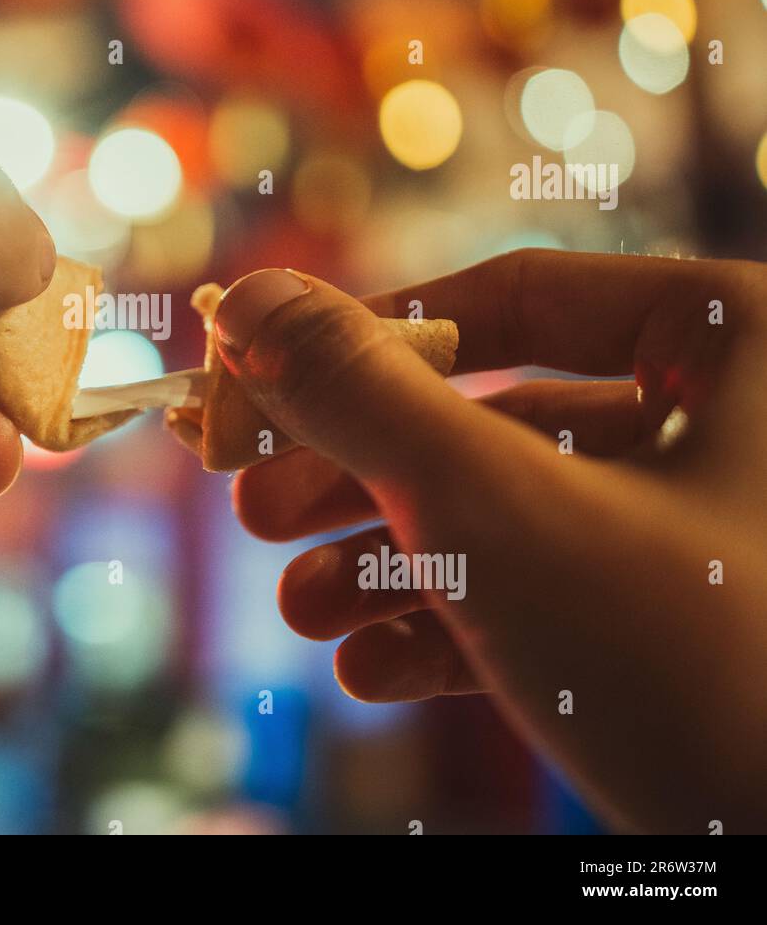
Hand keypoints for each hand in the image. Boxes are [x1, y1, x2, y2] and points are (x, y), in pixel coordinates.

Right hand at [215, 250, 766, 831]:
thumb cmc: (698, 666)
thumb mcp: (499, 508)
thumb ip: (362, 393)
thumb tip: (246, 297)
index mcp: (730, 342)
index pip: (512, 297)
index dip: (364, 336)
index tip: (263, 381)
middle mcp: (727, 427)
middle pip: (491, 416)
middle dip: (356, 475)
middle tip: (253, 509)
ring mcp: (706, 538)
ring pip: (508, 518)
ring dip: (384, 566)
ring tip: (302, 609)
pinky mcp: (683, 635)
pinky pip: (550, 602)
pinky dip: (451, 630)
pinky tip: (371, 669)